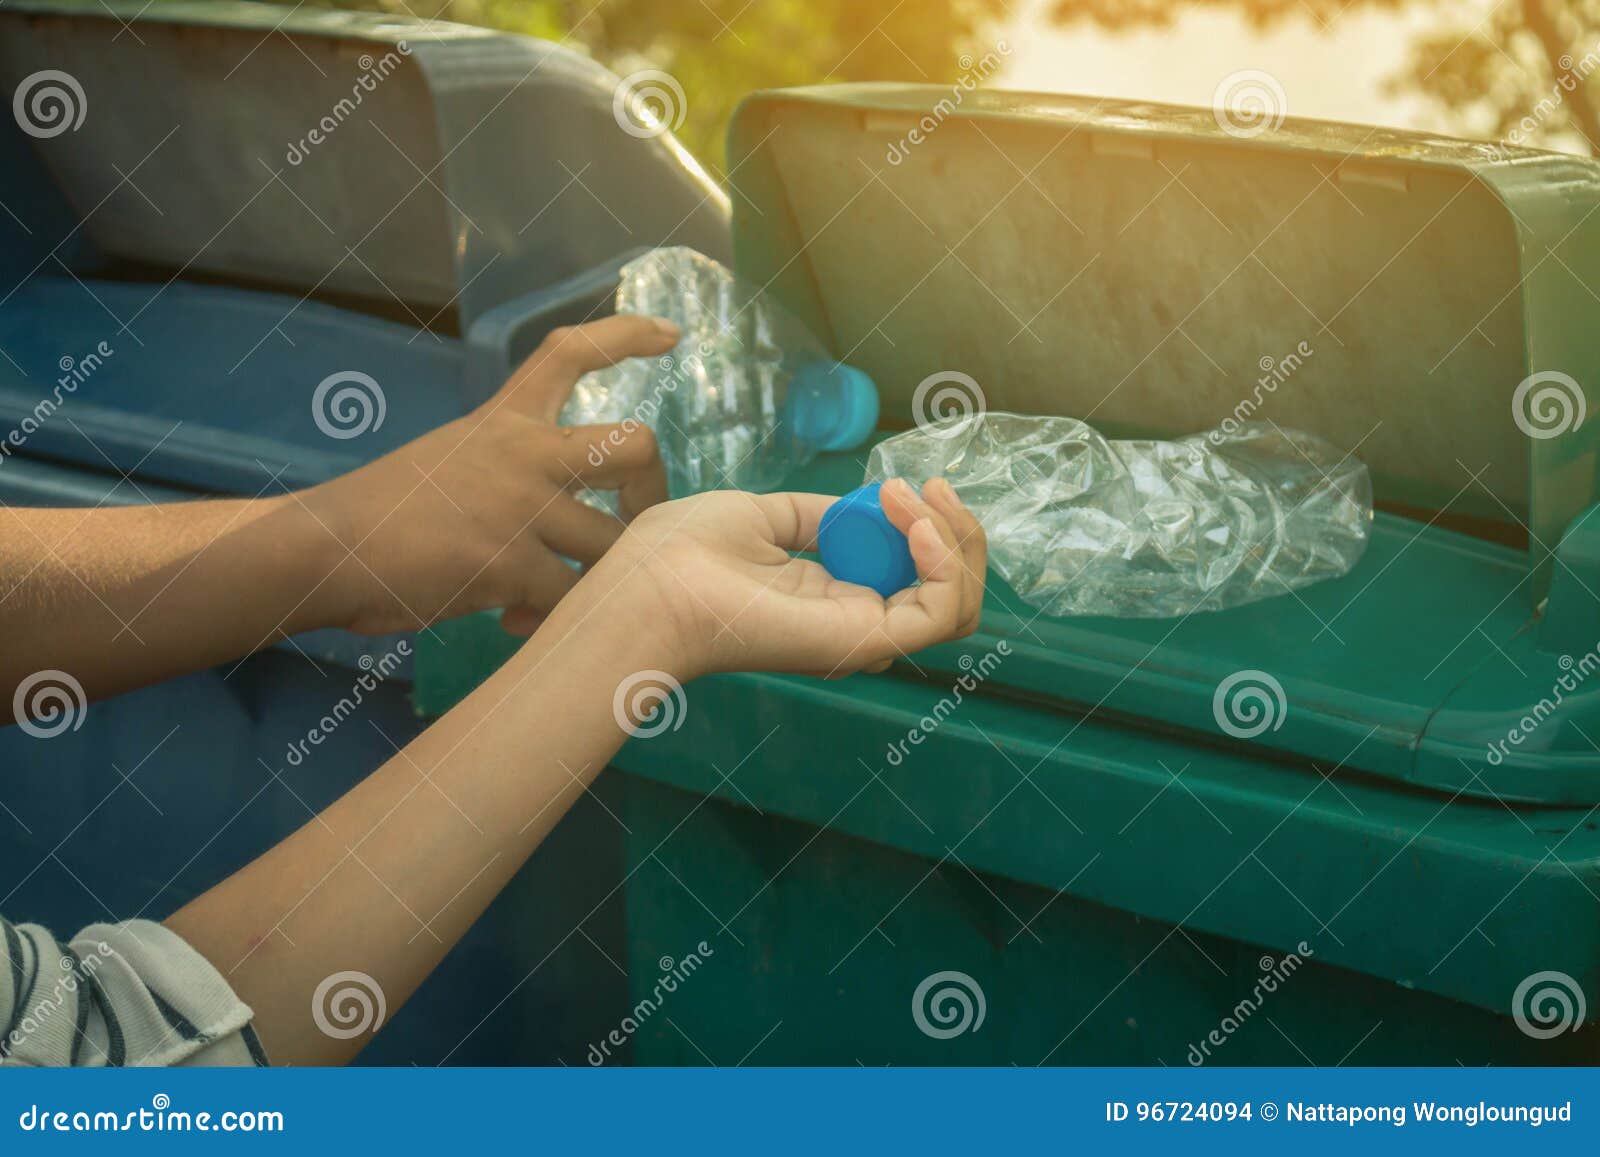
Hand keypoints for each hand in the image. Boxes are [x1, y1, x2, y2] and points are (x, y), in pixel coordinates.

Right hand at [302, 315, 679, 635]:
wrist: (324, 547)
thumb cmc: (381, 514)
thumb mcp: (450, 459)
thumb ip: (506, 471)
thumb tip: (551, 515)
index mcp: (505, 420)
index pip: (571, 352)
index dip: (627, 335)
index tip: (672, 334)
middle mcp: (523, 452)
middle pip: (636, 445)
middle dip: (656, 491)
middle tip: (636, 528)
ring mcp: (520, 506)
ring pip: (615, 543)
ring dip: (603, 580)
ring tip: (561, 601)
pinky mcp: (510, 563)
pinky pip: (571, 599)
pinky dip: (553, 621)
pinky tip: (513, 625)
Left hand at [582, 477, 986, 680]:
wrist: (653, 582)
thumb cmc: (685, 552)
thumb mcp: (764, 516)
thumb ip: (817, 517)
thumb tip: (858, 506)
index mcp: (833, 599)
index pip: (918, 578)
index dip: (929, 528)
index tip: (904, 485)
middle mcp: (856, 622)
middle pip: (951, 594)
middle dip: (957, 531)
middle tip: (928, 487)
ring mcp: (863, 635)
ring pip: (959, 605)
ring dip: (955, 539)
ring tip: (911, 499)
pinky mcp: (863, 639)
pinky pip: (941, 612)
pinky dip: (946, 561)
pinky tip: (915, 523)